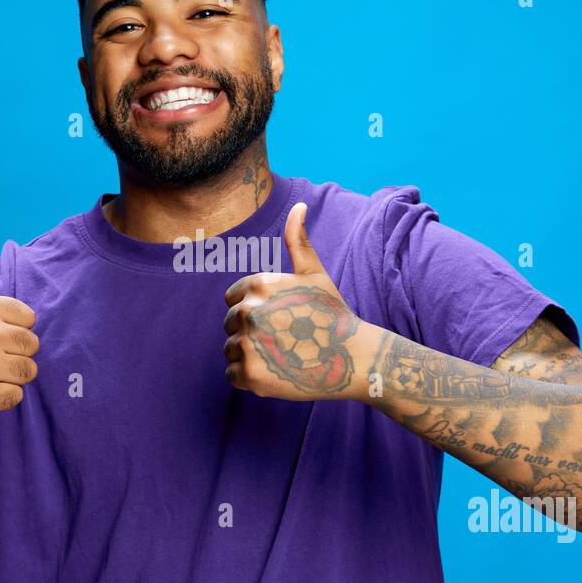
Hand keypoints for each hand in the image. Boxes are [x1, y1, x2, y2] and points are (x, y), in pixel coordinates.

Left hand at [223, 202, 374, 401]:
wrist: (352, 358)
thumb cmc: (332, 313)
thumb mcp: (314, 273)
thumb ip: (297, 240)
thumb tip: (298, 205)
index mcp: (258, 284)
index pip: (232, 299)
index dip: (256, 310)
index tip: (280, 318)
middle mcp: (248, 311)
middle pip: (230, 324)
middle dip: (251, 332)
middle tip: (284, 339)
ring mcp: (247, 344)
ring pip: (230, 349)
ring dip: (250, 355)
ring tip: (282, 355)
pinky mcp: (249, 374)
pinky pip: (232, 375)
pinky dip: (250, 377)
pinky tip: (276, 372)